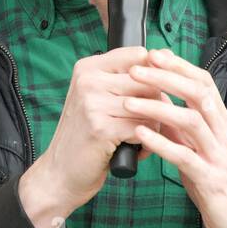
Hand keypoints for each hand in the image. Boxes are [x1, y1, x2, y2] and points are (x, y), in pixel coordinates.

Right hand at [19, 45, 176, 227]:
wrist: (59, 173)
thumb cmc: (85, 136)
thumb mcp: (98, 98)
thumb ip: (127, 78)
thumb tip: (168, 54)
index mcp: (88, 68)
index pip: (138, 55)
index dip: (157, 74)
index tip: (159, 92)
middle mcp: (88, 81)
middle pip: (148, 82)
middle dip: (159, 105)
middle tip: (154, 123)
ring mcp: (93, 103)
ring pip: (149, 106)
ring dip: (155, 126)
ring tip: (144, 138)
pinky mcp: (101, 128)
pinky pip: (143, 128)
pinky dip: (146, 142)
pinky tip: (136, 150)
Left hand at [122, 48, 226, 227]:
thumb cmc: (223, 192)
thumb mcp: (201, 155)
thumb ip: (184, 132)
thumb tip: (159, 107)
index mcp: (222, 127)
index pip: (204, 84)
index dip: (179, 66)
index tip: (152, 53)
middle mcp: (224, 137)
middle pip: (199, 94)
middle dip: (167, 77)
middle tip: (136, 68)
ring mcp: (220, 159)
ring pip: (193, 120)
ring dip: (159, 107)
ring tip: (129, 100)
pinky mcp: (213, 183)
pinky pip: (186, 157)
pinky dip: (162, 143)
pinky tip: (140, 135)